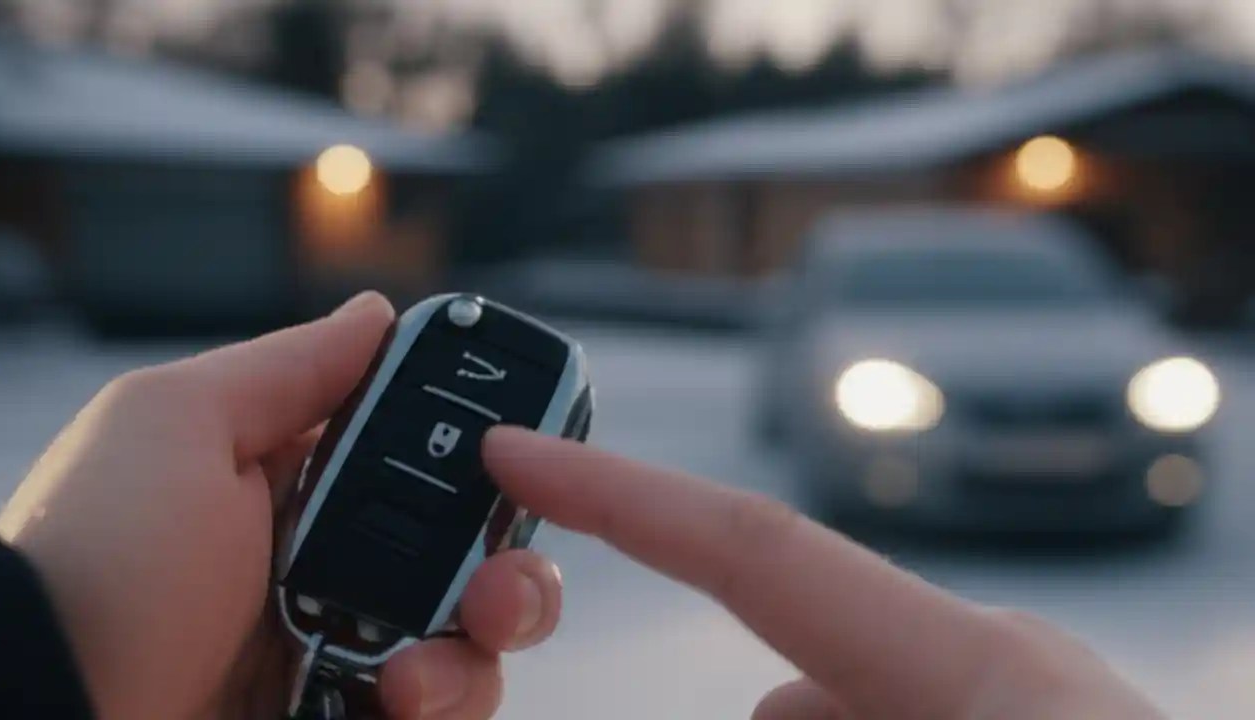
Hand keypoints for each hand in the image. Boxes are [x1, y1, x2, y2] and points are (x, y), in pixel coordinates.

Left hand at [0, 293, 563, 719]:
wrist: (41, 706)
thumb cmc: (90, 562)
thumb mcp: (176, 426)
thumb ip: (287, 370)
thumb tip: (376, 315)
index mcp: (303, 485)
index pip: (435, 465)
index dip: (490, 470)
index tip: (520, 478)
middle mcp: (333, 567)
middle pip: (474, 564)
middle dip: (511, 577)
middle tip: (492, 594)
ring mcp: (341, 652)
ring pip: (468, 647)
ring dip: (471, 659)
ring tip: (412, 678)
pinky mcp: (340, 715)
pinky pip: (433, 710)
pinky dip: (439, 707)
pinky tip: (393, 702)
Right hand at [483, 427, 1164, 719]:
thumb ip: (815, 713)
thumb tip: (757, 700)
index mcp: (977, 673)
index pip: (754, 546)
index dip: (618, 491)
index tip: (520, 453)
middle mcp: (989, 668)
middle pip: (782, 673)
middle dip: (727, 708)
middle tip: (654, 711)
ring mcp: (1005, 702)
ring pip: (823, 712)